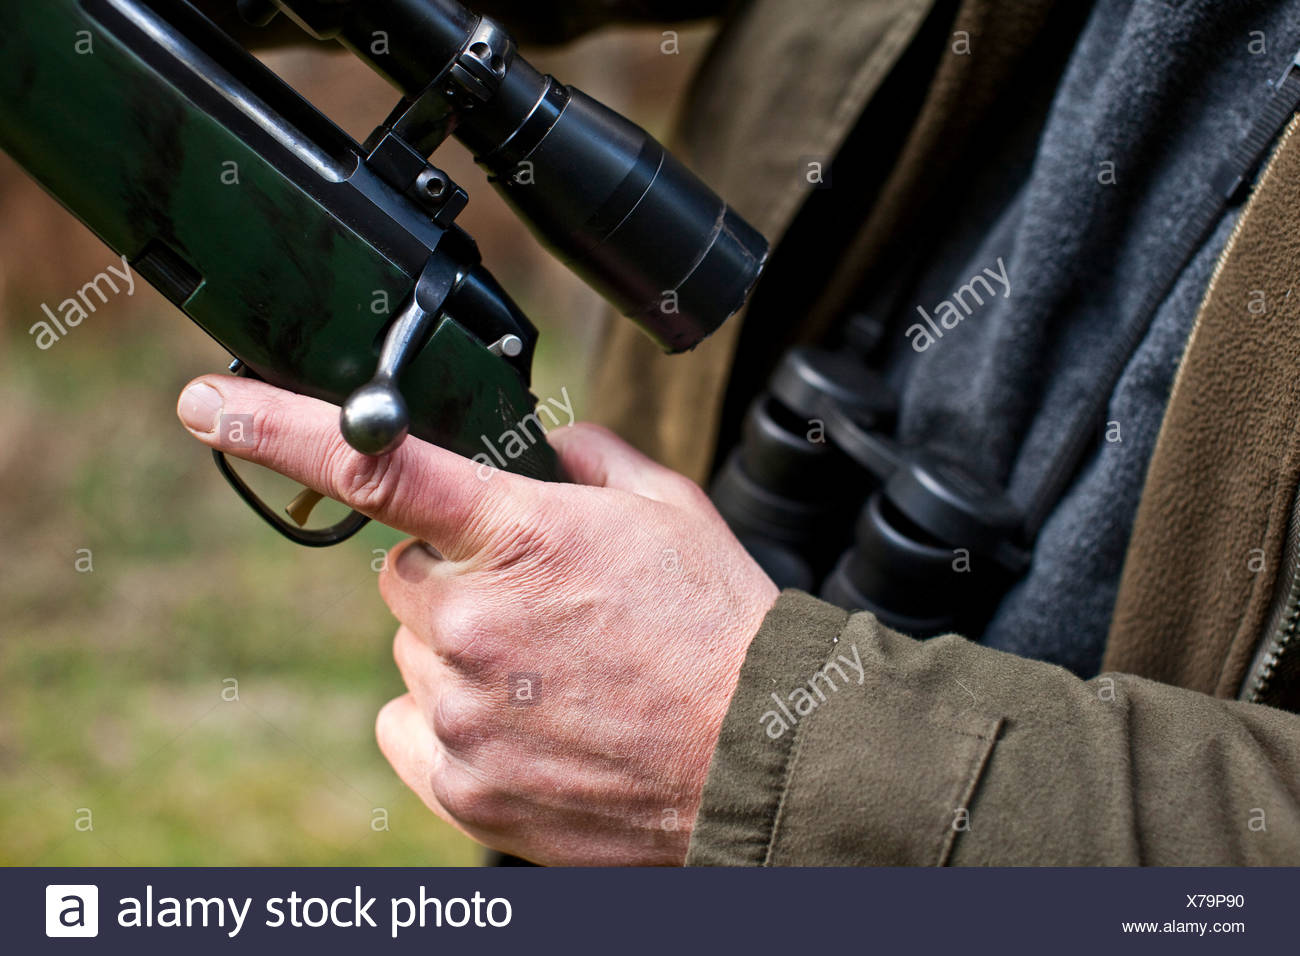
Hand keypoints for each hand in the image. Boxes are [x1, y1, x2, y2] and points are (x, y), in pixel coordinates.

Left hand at [177, 376, 778, 864]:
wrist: (759, 757)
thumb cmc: (719, 629)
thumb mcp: (668, 510)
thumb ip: (587, 456)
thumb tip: (543, 441)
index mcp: (521, 532)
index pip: (377, 462)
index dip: (278, 424)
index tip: (206, 401)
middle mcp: (474, 618)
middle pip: (403, 576)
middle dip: (456, 579)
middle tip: (539, 607)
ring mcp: (461, 707)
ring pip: (415, 652)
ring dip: (462, 652)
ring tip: (553, 673)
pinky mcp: (461, 782)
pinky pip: (409, 723)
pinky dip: (452, 717)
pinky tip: (527, 720)